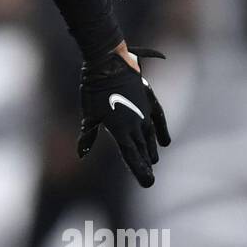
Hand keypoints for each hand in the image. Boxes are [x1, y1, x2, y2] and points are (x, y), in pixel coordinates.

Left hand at [77, 46, 170, 187]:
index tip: (148, 183)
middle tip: (149, 179)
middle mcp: (135, 124)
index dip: (139, 170)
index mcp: (119, 131)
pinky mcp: (148, 100)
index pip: (132, 156)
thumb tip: (81, 153)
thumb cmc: (93, 89)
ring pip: (149, 136)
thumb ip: (88, 135)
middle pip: (141, 149)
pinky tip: (164, 141)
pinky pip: (158, 118)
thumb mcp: (89, 114)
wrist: (108, 63)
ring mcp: (144, 112)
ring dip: (150, 149)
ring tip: (153, 160)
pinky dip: (162, 130)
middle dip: (145, 164)